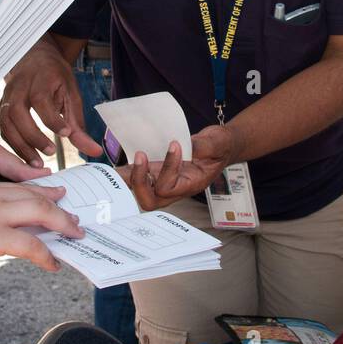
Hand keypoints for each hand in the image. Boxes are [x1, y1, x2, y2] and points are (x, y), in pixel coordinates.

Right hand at [0, 41, 102, 164]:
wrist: (36, 58)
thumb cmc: (55, 76)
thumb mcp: (72, 94)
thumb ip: (79, 124)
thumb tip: (94, 151)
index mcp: (39, 81)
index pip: (41, 101)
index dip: (52, 119)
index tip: (66, 134)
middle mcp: (19, 88)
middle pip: (17, 113)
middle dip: (33, 136)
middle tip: (51, 152)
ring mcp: (7, 97)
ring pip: (6, 122)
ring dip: (20, 145)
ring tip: (37, 162)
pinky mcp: (2, 106)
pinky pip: (3, 128)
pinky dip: (13, 143)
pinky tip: (26, 155)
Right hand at [0, 181, 82, 289]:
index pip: (19, 187)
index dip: (42, 192)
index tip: (57, 197)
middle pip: (35, 196)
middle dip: (58, 207)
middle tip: (72, 219)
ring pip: (40, 212)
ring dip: (61, 225)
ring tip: (72, 237)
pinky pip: (31, 244)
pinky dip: (46, 254)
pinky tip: (52, 263)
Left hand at [120, 125, 242, 211]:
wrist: (221, 146)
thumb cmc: (220, 146)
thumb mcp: (217, 142)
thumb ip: (204, 146)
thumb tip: (187, 146)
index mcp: (191, 185)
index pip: (169, 187)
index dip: (167, 169)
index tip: (175, 144)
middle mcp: (176, 188)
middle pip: (150, 201)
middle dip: (140, 181)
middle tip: (142, 156)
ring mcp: (165, 182)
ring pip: (142, 193)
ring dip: (131, 178)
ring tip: (128, 160)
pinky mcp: (158, 173)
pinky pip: (140, 179)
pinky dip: (129, 172)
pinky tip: (122, 163)